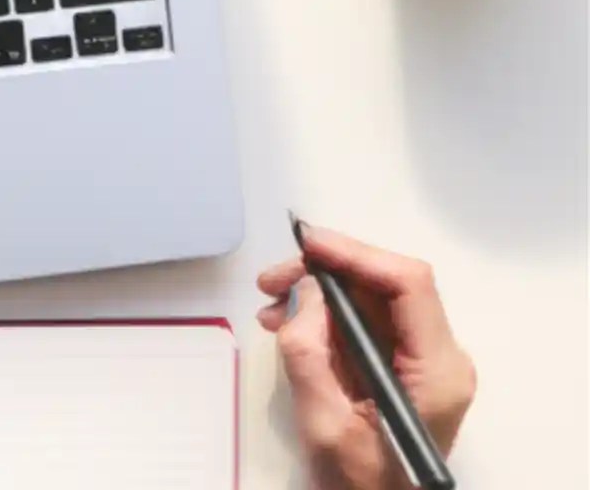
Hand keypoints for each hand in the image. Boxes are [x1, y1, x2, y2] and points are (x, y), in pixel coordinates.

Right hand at [256, 223, 475, 489]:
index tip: (308, 245)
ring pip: (372, 298)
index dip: (357, 254)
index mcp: (438, 371)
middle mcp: (440, 356)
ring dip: (319, 291)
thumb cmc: (358, 484)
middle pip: (388, 284)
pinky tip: (286, 323)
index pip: (409, 286)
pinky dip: (324, 314)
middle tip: (271, 280)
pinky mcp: (401, 366)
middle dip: (327, 271)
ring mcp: (422, 359)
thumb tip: (306, 294)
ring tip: (269, 305)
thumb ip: (310, 355)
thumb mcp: (324, 424)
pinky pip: (365, 322)